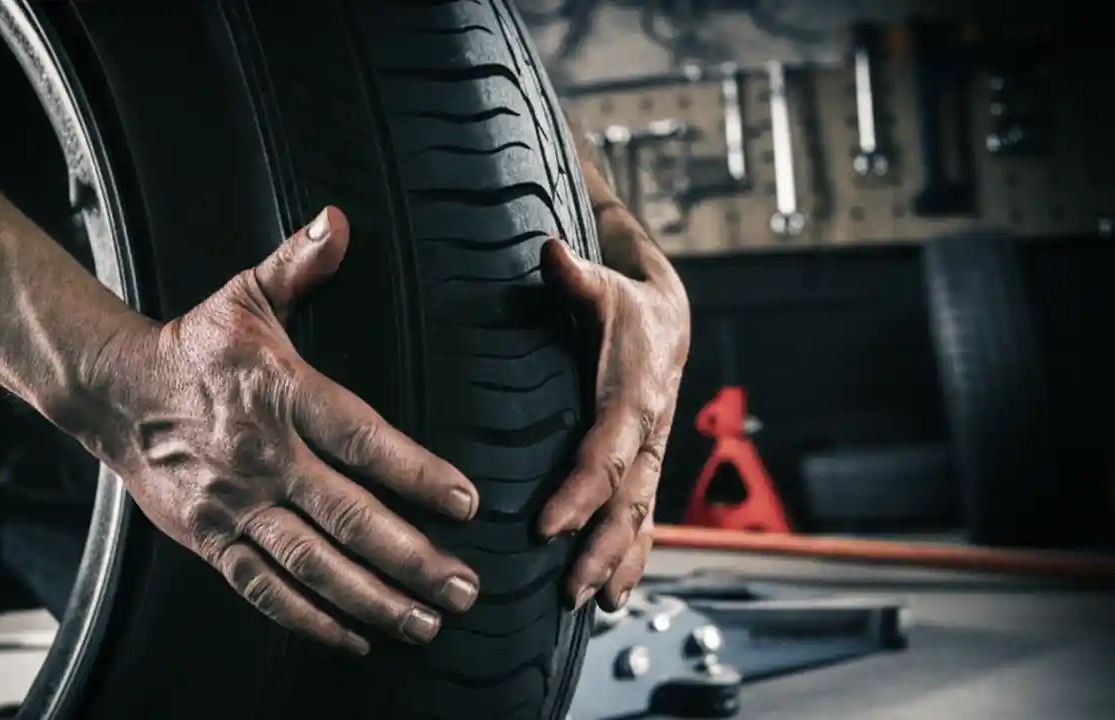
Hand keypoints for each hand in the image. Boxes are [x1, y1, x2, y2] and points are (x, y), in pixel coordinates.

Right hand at [71, 207, 480, 654]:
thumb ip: (300, 263)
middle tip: (465, 590)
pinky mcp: (210, 540)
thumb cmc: (196, 344)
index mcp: (281, 394)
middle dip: (413, 559)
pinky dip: (311, 620)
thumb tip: (338, 219)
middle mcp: (262, 457)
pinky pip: (264, 589)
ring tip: (426, 624)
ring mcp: (234, 506)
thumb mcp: (247, 293)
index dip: (416, 473)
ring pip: (312, 566)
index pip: (361, 439)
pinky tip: (356, 638)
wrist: (114, 391)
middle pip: (348, 517)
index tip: (466, 503)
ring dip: (374, 600)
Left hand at [538, 236, 689, 611]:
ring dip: (618, 564)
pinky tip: (613, 595)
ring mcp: (651, 457)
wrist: (668, 318)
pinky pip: (644, 519)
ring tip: (592, 605)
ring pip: (640, 519)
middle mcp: (649, 436)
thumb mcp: (603, 287)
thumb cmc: (626, 306)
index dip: (579, 493)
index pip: (605, 455)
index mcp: (636, 398)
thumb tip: (551, 251)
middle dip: (600, 549)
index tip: (545, 528)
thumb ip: (576, 278)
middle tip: (568, 590)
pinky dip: (633, 558)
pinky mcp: (645, 468)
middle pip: (627, 502)